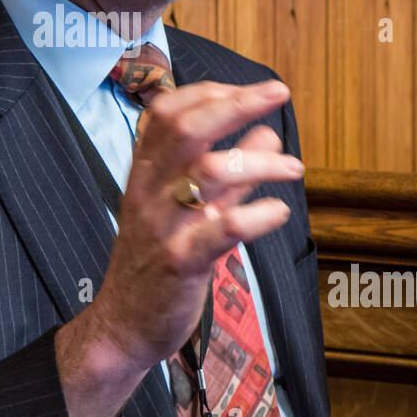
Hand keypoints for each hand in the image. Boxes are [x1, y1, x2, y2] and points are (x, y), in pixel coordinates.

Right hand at [87, 79, 302, 374]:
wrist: (123, 325)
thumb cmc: (155, 262)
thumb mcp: (185, 209)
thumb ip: (228, 174)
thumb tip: (266, 134)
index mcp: (145, 172)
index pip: (169, 112)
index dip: (210, 91)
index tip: (250, 91)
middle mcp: (149, 191)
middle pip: (186, 128)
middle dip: (237, 104)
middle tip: (278, 93)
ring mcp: (163, 225)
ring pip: (210, 172)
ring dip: (261, 162)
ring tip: (293, 168)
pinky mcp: (180, 263)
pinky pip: (222, 228)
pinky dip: (258, 215)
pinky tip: (278, 212)